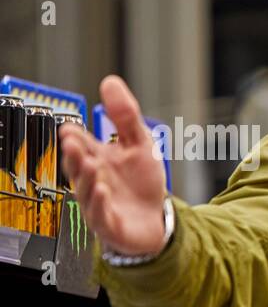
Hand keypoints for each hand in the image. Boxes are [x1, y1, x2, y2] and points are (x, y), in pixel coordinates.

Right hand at [58, 75, 166, 255]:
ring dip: (85, 177)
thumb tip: (110, 82)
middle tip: (71, 142)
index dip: (75, 137)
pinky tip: (102, 191)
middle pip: (77, 166)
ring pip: (85, 190)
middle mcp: (92, 180)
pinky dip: (99, 203)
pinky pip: (99, 215)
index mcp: (96, 158)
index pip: (80, 145)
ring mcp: (98, 203)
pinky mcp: (108, 224)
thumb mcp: (140, 144)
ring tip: (90, 164)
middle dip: (74, 155)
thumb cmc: (142, 183)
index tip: (71, 128)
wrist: (157, 219)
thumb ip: (125, 116)